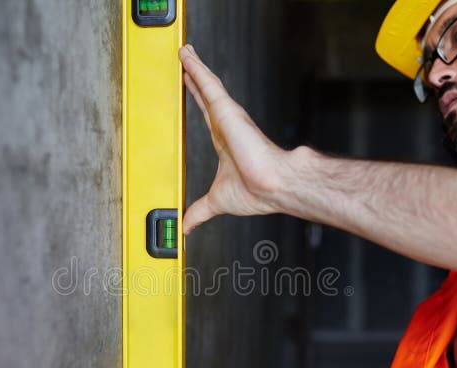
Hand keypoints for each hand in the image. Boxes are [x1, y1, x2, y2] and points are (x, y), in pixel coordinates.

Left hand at [179, 44, 293, 233]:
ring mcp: (228, 117)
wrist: (273, 186)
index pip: (208, 118)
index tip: (189, 89)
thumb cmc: (257, 193)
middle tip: (185, 63)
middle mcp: (227, 127)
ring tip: (184, 51)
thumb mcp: (215, 202)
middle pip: (206, 97)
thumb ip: (199, 211)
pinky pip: (208, 84)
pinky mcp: (228, 111)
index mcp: (227, 145)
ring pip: (207, 86)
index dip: (198, 102)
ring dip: (195, 67)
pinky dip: (197, 69)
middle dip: (195, 80)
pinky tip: (186, 56)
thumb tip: (186, 226)